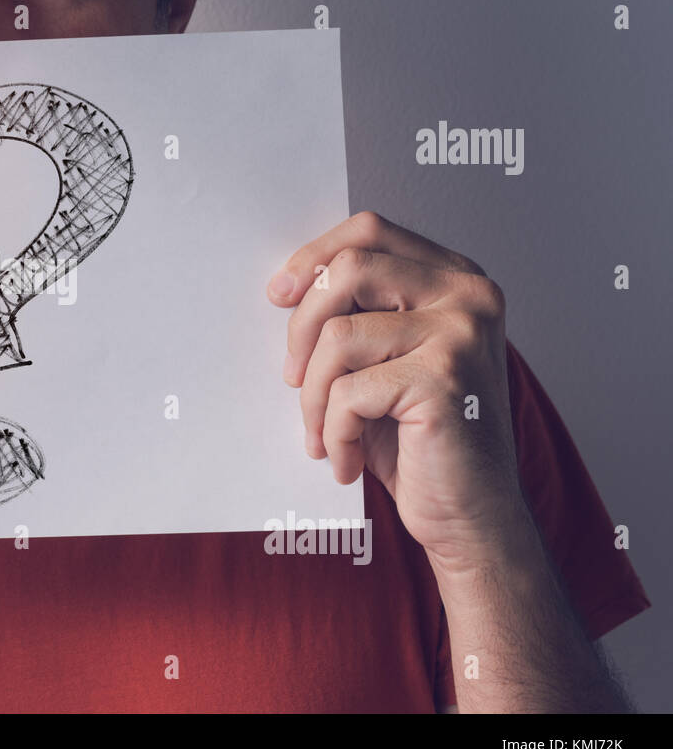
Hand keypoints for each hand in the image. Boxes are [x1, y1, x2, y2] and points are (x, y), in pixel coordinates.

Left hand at [267, 211, 527, 571]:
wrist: (470, 517)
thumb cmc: (419, 440)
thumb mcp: (385, 361)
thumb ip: (358, 314)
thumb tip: (288, 287)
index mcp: (455, 278)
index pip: (370, 231)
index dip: (312, 256)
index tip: (278, 295)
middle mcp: (468, 295)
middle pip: (348, 269)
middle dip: (301, 327)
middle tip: (291, 379)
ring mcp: (461, 333)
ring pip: (338, 336)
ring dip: (312, 397)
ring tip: (321, 436)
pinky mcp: (444, 380)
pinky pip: (347, 392)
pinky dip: (333, 434)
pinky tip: (346, 462)